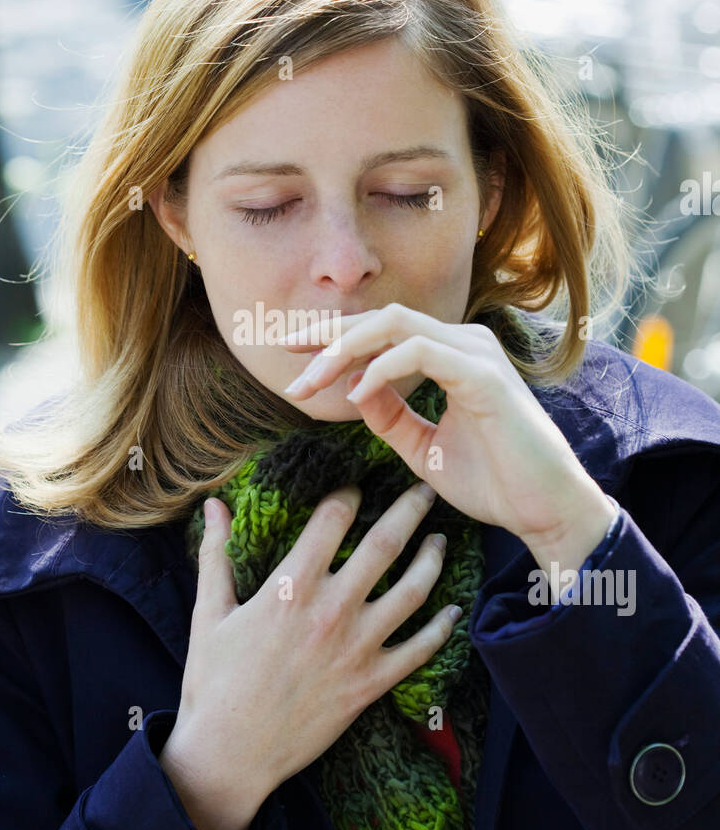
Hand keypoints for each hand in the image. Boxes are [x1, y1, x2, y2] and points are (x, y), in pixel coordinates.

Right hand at [171, 481, 458, 800]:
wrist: (230, 754)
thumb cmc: (214, 682)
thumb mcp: (208, 612)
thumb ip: (215, 553)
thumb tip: (215, 504)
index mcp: (290, 587)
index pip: (333, 519)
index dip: (348, 493)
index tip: (356, 486)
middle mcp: (332, 610)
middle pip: (385, 544)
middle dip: (409, 509)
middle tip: (425, 489)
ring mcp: (357, 648)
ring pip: (413, 591)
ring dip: (432, 559)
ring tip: (441, 539)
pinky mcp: (371, 684)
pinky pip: (420, 650)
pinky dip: (441, 628)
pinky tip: (452, 611)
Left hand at [277, 302, 609, 548]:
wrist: (544, 511)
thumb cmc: (493, 481)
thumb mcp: (423, 448)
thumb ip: (390, 416)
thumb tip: (352, 387)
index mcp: (451, 354)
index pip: (381, 331)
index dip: (331, 336)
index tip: (289, 353)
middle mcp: (464, 343)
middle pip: (380, 317)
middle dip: (326, 333)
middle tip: (284, 352)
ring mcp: (476, 354)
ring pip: (394, 325)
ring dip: (344, 349)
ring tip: (312, 381)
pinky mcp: (484, 376)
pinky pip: (419, 352)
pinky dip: (380, 370)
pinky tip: (356, 396)